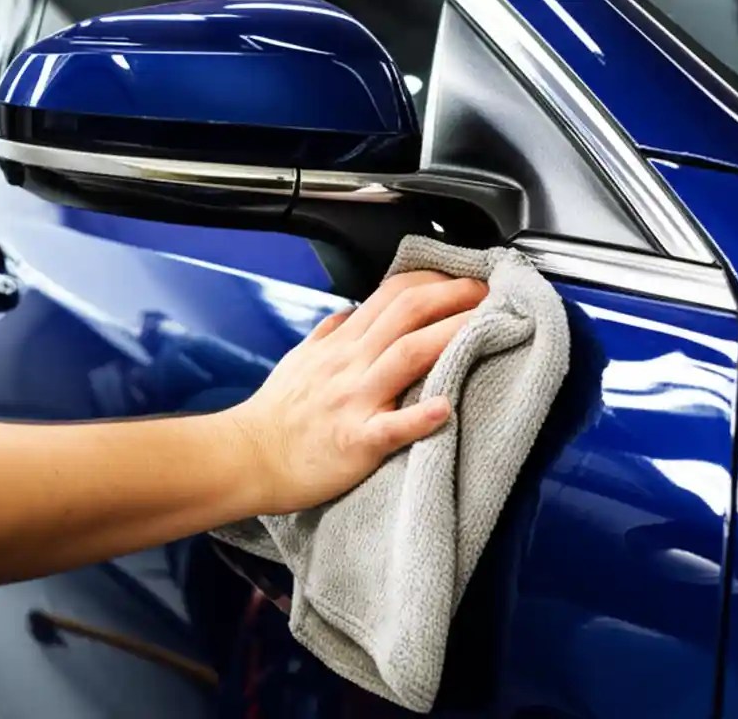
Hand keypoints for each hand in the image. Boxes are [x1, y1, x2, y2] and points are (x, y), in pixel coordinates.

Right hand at [235, 271, 487, 514]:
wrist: (247, 457)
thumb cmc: (276, 415)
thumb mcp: (299, 360)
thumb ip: (329, 333)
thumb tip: (351, 311)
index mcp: (342, 345)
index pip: (391, 295)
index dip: (431, 281)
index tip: (460, 280)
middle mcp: (351, 365)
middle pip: (407, 314)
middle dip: (453, 297)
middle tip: (490, 294)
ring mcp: (354, 401)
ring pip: (407, 356)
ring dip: (451, 337)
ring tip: (488, 328)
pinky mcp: (356, 441)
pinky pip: (392, 427)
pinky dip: (420, 417)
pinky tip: (447, 409)